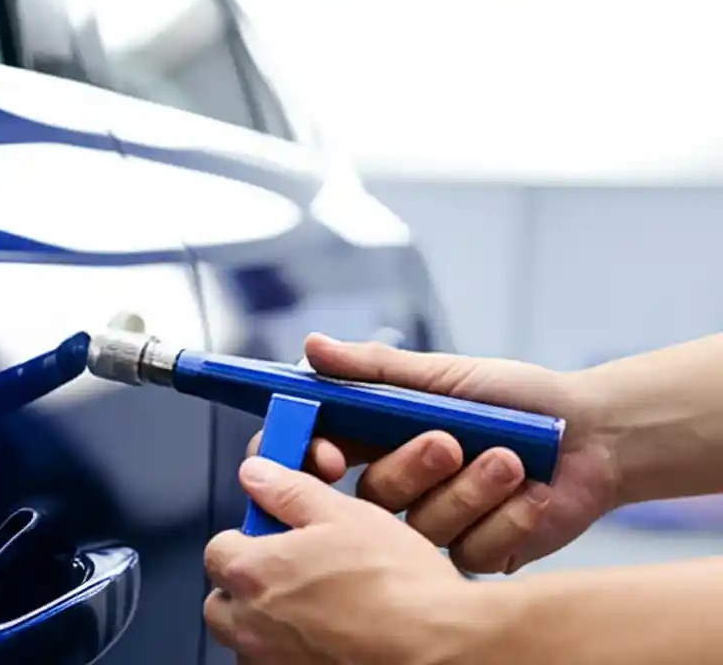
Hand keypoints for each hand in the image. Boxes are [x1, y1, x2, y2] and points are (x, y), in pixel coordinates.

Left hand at [204, 457, 478, 664]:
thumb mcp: (346, 515)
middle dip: (247, 590)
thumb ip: (289, 492)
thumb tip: (255, 474)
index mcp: (253, 573)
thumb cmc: (397, 584)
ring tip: (319, 614)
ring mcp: (270, 664)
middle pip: (222, 605)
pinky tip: (331, 642)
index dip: (245, 541)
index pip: (217, 551)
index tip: (274, 539)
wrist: (440, 650)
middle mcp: (250, 626)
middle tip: (293, 579)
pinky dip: (291, 656)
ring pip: (247, 643)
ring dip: (268, 628)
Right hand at [253, 333, 620, 573]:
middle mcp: (401, 486)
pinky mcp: (475, 555)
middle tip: (449, 442)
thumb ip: (374, 368)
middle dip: (410, 469)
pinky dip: (505, 518)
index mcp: (380, 438)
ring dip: (469, 490)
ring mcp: (435, 526)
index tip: (326, 457)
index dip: (307, 461)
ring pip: (419, 527)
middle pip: (368, 497)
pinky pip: (468, 551)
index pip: (315, 456)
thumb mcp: (442, 375)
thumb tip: (312, 346)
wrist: (594, 436)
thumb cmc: (518, 397)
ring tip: (511, 460)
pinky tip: (532, 495)